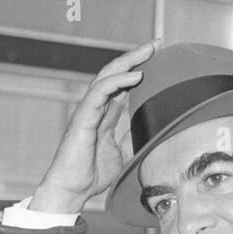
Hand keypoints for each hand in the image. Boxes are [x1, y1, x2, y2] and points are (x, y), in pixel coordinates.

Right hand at [30, 38, 160, 212]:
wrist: (72, 189)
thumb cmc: (93, 174)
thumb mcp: (123, 153)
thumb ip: (133, 137)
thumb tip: (154, 129)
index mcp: (105, 114)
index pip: (123, 84)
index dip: (140, 68)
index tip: (160, 57)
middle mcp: (96, 107)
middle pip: (116, 73)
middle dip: (137, 56)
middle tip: (157, 43)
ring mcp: (88, 110)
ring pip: (107, 76)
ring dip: (129, 61)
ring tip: (149, 51)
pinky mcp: (82, 117)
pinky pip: (100, 91)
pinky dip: (118, 81)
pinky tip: (136, 76)